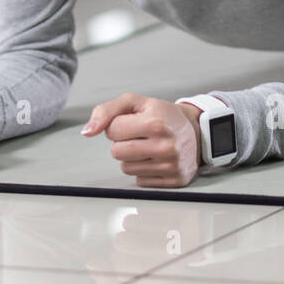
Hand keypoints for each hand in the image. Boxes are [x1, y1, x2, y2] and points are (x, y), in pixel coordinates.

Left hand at [80, 93, 201, 187]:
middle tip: (139, 135)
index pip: (112, 130)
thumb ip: (106, 111)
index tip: (133, 122)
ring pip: (125, 167)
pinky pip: (139, 180)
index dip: (118, 125)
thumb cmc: (162, 115)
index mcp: (155, 123)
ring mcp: (170, 166)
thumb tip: (87, 132)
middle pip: (116, 152)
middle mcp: (164, 146)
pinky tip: (156, 158)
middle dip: (122, 142)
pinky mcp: (173, 181)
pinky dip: (143, 169)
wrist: (197, 132)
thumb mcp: (135, 102)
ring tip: (148, 146)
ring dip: (131, 157)